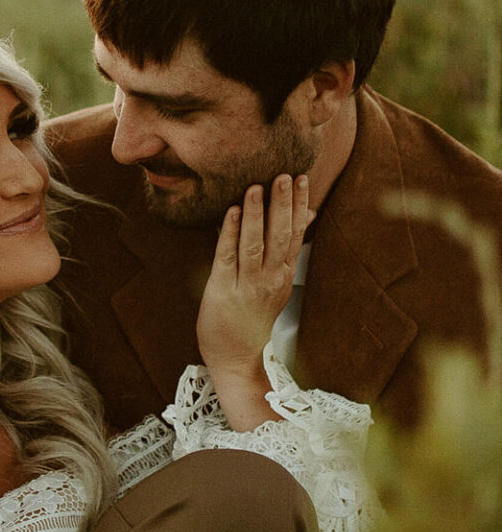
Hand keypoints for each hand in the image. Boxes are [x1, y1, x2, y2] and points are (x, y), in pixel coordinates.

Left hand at [196, 174, 311, 429]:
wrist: (234, 357)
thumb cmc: (251, 316)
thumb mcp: (277, 283)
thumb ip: (288, 249)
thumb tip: (308, 214)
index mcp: (283, 275)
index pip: (295, 234)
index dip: (298, 205)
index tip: (302, 178)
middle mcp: (270, 279)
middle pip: (280, 236)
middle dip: (283, 204)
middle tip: (284, 174)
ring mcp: (247, 286)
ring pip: (255, 244)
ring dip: (257, 214)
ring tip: (257, 186)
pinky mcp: (223, 290)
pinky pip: (227, 256)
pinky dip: (230, 232)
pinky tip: (232, 211)